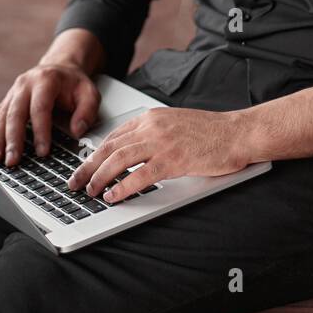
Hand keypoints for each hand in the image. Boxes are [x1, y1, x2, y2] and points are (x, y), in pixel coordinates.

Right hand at [0, 63, 99, 166]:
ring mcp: (13, 92)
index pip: (40, 108)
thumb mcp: (89, 93)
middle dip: (12, 139)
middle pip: (15, 113)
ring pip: (1, 116)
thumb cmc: (74, 84)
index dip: (41, 131)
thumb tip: (77, 130)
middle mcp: (25, 84)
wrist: (59, 69)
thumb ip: (87, 111)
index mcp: (45, 80)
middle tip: (12, 160)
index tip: (43, 152)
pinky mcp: (6, 101)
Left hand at [67, 107, 250, 201]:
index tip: (86, 165)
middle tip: (76, 181)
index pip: (114, 135)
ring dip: (100, 177)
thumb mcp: (175, 123)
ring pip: (119, 160)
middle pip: (110, 147)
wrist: (237, 132)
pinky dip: (122, 187)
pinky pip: (140, 175)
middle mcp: (152, 126)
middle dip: (89, 166)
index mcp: (151, 117)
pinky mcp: (173, 160)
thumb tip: (132, 150)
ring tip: (90, 190)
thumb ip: (153, 133)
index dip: (97, 152)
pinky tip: (113, 196)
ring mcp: (162, 142)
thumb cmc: (211, 132)